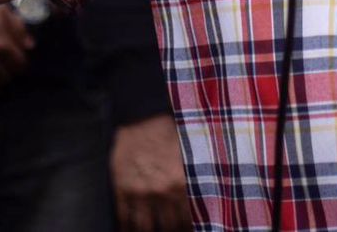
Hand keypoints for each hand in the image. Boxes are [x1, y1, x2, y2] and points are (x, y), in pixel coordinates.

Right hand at [109, 113, 190, 231]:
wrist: (138, 116)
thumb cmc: (167, 128)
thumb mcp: (190, 146)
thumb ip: (200, 168)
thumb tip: (215, 182)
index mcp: (182, 181)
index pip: (192, 215)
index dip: (195, 223)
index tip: (197, 224)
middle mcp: (162, 191)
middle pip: (170, 225)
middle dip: (174, 228)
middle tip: (177, 227)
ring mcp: (139, 193)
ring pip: (146, 226)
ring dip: (153, 230)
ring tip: (157, 229)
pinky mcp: (121, 190)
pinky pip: (125, 218)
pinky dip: (129, 227)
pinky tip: (134, 228)